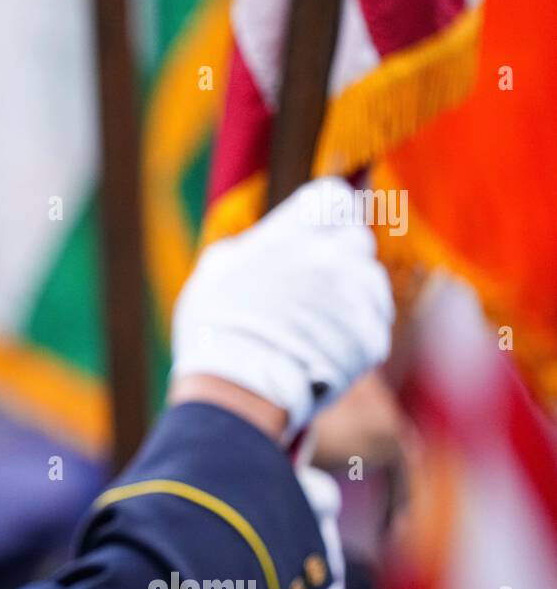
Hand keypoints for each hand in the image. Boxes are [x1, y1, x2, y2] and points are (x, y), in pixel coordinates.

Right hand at [170, 177, 393, 434]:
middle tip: (311, 290)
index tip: (316, 236)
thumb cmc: (215, 330)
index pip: (334, 199)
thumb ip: (249, 247)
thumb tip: (257, 245)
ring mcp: (359, 295)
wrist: (238, 389)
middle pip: (357, 240)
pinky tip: (323, 354)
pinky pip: (372, 326)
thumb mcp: (216, 272)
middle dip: (340, 260)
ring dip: (350, 299)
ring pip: (370, 284)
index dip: (328, 217)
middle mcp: (335, 253)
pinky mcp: (373, 336)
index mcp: (297, 229)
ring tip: (313, 329)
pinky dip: (354, 338)